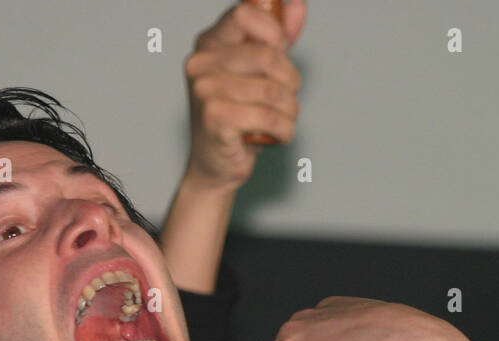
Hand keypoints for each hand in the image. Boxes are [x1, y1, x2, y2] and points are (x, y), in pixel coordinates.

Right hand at [183, 0, 305, 190]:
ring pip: (273, 91)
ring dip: (289, 111)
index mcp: (208, 45)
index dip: (274, 32)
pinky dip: (283, 131)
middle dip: (290, 82)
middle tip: (287, 99)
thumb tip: (297, 4)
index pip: (245, 13)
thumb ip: (277, 38)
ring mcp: (205, 91)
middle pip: (267, 56)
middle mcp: (200, 64)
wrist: (215, 166)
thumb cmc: (237, 118)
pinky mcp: (216, 119)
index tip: (280, 52)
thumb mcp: (259, 74)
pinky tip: (276, 136)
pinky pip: (270, 117)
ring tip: (282, 120)